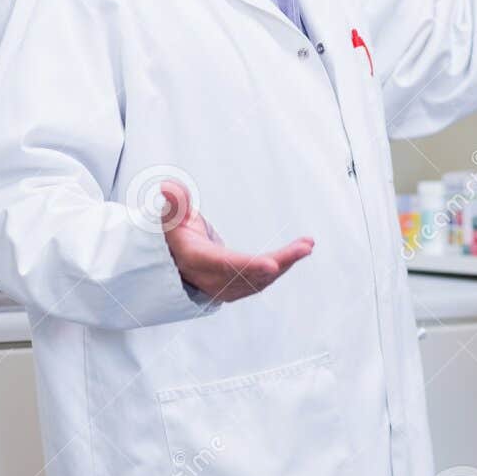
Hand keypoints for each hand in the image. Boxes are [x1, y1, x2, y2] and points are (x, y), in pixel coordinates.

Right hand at [159, 181, 313, 302]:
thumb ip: (175, 204)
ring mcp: (227, 288)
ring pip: (262, 278)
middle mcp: (213, 279)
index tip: (271, 264)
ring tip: (307, 244)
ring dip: (287, 262)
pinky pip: (263, 279)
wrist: (175, 261)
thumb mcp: (171, 217)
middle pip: (251, 274)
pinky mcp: (238, 288)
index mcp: (196, 261)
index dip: (249, 267)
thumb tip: (169, 188)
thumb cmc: (175, 234)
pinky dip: (282, 266)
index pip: (225, 266)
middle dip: (281, 261)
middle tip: (305, 246)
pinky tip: (299, 251)